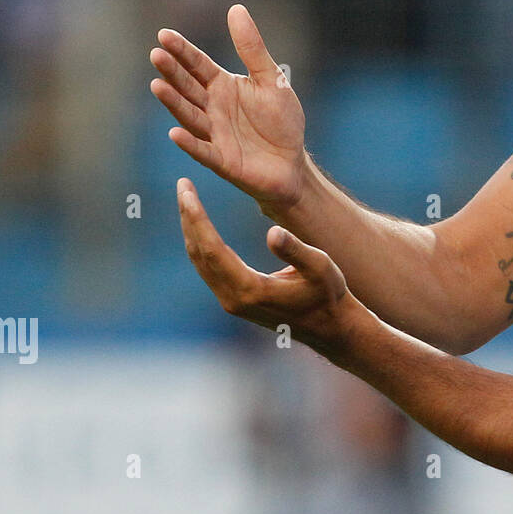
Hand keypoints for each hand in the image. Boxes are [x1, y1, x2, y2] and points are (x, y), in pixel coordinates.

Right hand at [151, 5, 306, 209]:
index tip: (164, 35)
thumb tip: (236, 8)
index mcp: (223, 86)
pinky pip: (203, 150)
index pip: (198, 65)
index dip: (182, 51)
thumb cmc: (280, 121)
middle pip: (188, 87)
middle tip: (156, 54)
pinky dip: (189, 143)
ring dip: (173, 102)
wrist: (292, 163)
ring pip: (190, 115)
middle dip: (172, 72)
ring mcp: (214, 134)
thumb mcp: (270, 79)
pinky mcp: (222, 160)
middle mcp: (212, 108)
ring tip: (157, 85)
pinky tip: (174, 133)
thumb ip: (252, 48)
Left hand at [176, 177, 354, 353]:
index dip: (197, 218)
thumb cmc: (329, 294)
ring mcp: (232, 302)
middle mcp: (234, 299)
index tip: (187, 191)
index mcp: (251, 289)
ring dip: (192, 229)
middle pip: (199, 253)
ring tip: (188, 200)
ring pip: (201, 261)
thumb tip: (272, 231)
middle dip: (188, 218)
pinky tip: (201, 226)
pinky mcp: (234, 301)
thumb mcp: (321, 267)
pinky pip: (209, 268)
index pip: (212, 249)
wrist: (330, 327)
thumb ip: (296, 249)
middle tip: (183, 186)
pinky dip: (201, 243)